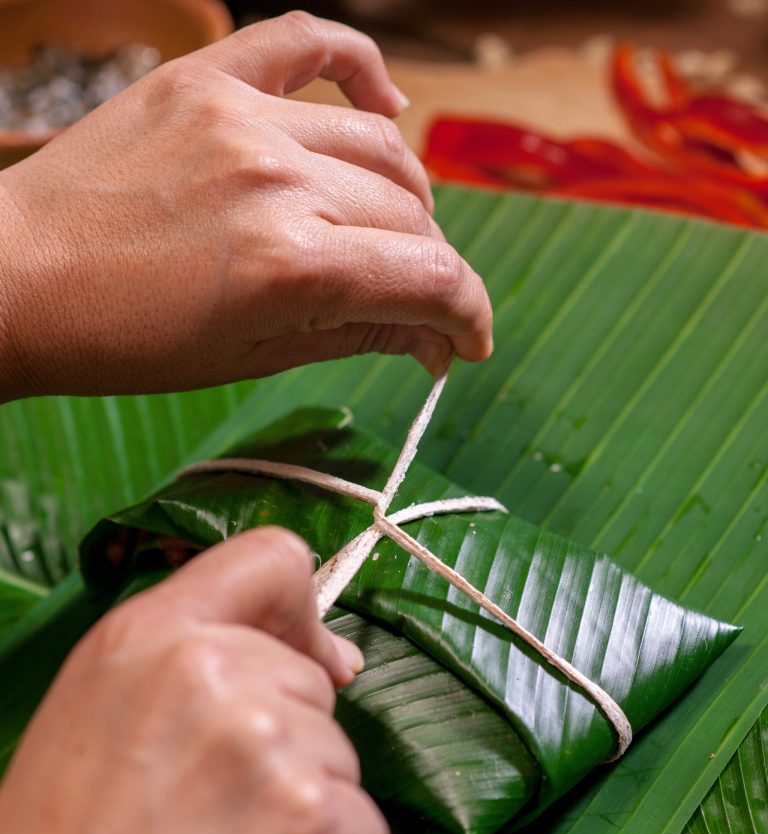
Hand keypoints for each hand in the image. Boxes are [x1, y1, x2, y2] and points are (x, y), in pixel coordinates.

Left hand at [0, 12, 491, 400]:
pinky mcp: (207, 79)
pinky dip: (361, 66)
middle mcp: (280, 181)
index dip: (468, 314)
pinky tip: (385, 104)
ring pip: (380, 145)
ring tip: (386, 230)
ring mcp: (243, 118)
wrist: (16, 281)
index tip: (467, 340)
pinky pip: (309, 41)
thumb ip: (360, 336)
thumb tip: (436, 342)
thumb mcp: (254, 358)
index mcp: (293, 267)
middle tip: (411, 301)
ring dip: (404, 198)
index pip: (431, 278)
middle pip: (411, 217)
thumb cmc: (129, 340)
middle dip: (429, 271)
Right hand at [0, 527, 387, 833]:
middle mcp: (210, 670)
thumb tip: (334, 658)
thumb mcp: (104, 702)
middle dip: (284, 732)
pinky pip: (359, 815)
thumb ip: (203, 649)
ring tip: (228, 832)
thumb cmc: (73, 827)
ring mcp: (262, 738)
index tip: (305, 653)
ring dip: (303, 795)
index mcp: (152, 634)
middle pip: (308, 678)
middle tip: (215, 791)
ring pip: (335, 750)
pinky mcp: (306, 809)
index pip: (274, 557)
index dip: (299, 609)